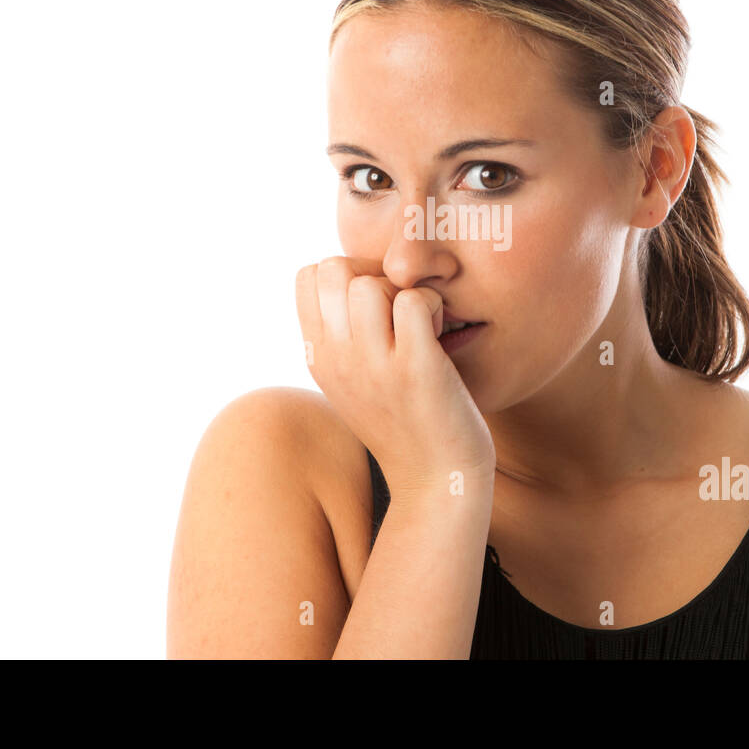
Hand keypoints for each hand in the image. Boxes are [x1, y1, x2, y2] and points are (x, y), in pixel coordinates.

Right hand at [295, 256, 495, 497]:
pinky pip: (413, 301)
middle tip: (399, 311)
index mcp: (318, 356)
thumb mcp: (354, 378)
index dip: (347, 273)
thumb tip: (352, 277)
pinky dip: (432, 305)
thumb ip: (343, 332)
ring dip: (404, 290)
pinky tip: (439, 333)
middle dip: (372, 274)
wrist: (437, 481)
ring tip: (421, 324)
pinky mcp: (415, 369)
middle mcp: (337, 359)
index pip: (309, 275)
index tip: (376, 304)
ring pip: (370, 282)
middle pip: (334, 269)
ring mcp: (374, 365)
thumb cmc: (405, 419)